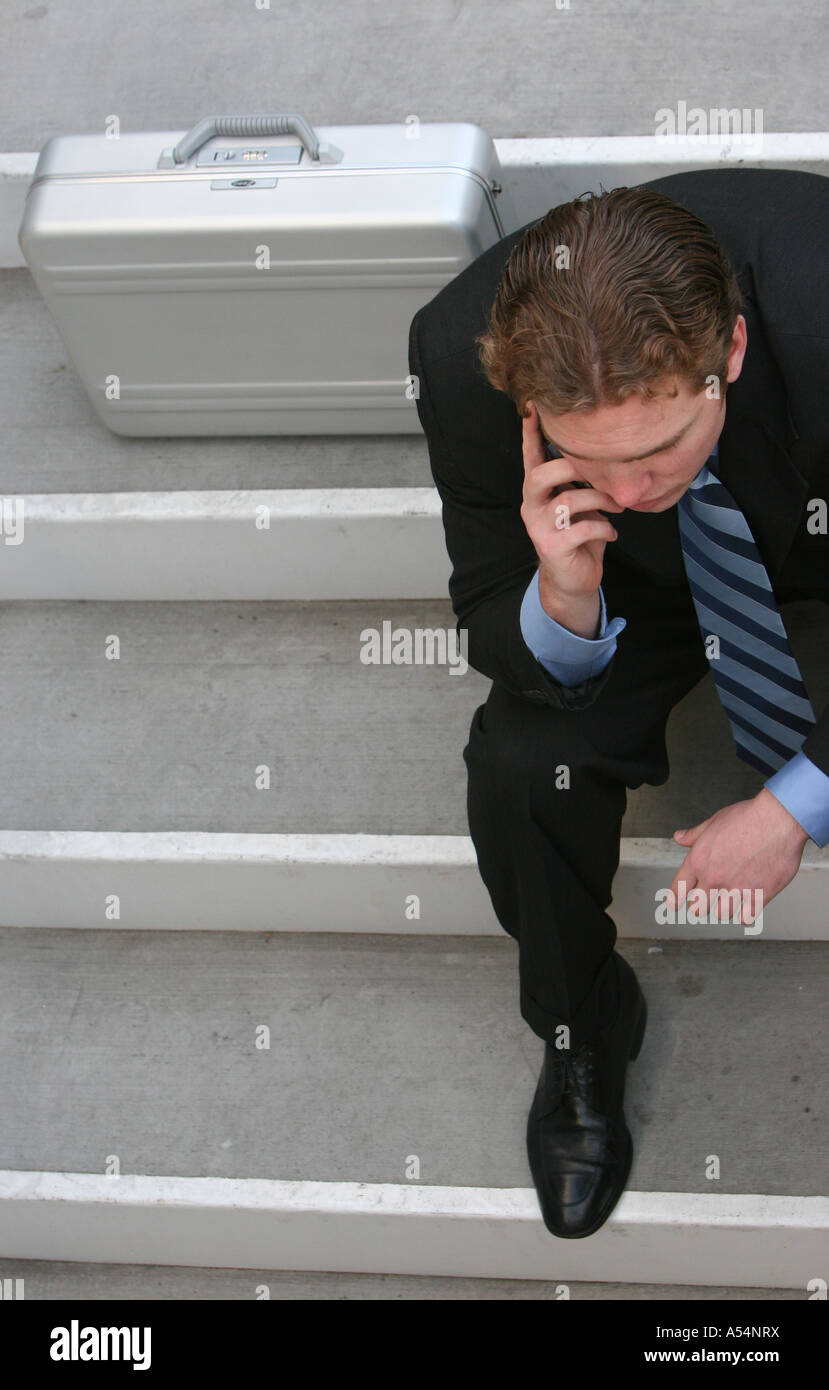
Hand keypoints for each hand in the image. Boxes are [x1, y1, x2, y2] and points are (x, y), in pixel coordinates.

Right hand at [520, 401, 622, 604]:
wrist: (573, 581)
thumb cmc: (581, 536)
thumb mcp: (582, 504)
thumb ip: (583, 481)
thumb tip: (610, 454)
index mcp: (537, 491)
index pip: (530, 457)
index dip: (530, 433)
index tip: (533, 406)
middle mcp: (531, 506)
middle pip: (542, 475)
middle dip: (574, 468)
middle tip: (605, 472)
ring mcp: (539, 528)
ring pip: (568, 500)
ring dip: (601, 499)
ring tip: (619, 506)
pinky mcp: (552, 547)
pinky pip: (582, 528)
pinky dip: (604, 528)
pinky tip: (612, 533)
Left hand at [668, 789, 809, 927]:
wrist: (778, 820)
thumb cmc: (748, 817)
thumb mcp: (713, 822)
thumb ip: (694, 835)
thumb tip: (679, 837)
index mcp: (699, 861)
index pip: (678, 889)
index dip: (674, 899)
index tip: (674, 904)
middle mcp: (714, 878)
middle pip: (698, 908)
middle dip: (701, 904)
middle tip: (707, 899)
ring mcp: (736, 888)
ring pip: (721, 914)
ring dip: (723, 909)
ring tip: (728, 900)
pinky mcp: (759, 895)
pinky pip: (746, 917)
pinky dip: (745, 914)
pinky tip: (747, 907)